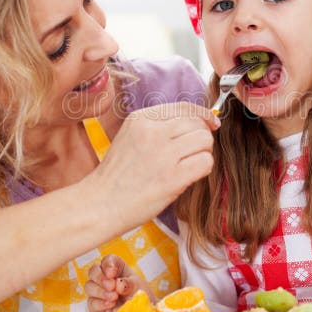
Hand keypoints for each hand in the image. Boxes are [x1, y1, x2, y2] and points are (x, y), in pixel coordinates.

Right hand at [86, 254, 154, 311]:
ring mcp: (98, 292)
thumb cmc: (139, 296)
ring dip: (101, 291)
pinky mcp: (96, 306)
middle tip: (111, 285)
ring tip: (114, 297)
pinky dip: (100, 303)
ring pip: (89, 286)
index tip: (113, 273)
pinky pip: (91, 303)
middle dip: (100, 277)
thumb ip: (130, 284)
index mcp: (116, 269)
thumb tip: (119, 283)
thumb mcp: (139, 288)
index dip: (108, 264)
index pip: (107, 260)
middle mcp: (105, 278)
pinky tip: (111, 305)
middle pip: (93, 271)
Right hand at [87, 101, 218, 232]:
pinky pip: (205, 162)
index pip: (184, 107)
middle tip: (192, 153)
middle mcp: (152, 132)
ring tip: (188, 165)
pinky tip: (188, 176)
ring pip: (204, 140)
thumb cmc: (117, 176)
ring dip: (203, 153)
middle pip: (197, 123)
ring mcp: (163, 154)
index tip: (211, 123)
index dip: (202, 114)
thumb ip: (158, 128)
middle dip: (201, 137)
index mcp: (141, 119)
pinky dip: (203, 169)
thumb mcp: (130, 138)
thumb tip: (198, 122)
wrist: (99, 204)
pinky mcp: (173, 177)